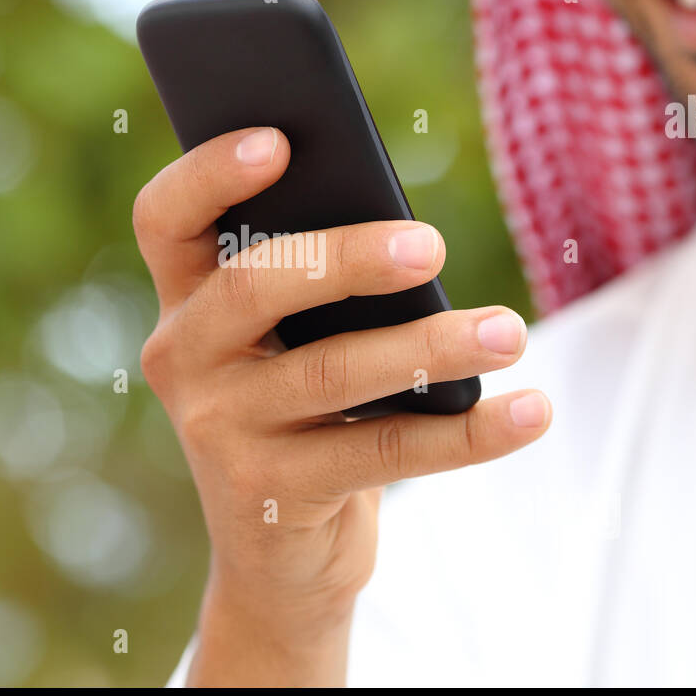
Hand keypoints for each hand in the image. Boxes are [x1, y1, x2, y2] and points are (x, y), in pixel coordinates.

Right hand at [133, 126, 550, 685]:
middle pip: (253, 286)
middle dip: (346, 258)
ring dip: (430, 347)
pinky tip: (529, 411)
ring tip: (509, 331)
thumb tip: (410, 237)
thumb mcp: (290, 344)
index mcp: (185, 301)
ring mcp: (220, 430)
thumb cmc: (301, 414)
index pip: (166, 220)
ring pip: (331, 373)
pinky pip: (379, 454)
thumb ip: (316, 286)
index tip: (280, 141)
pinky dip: (466, 434)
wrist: (278, 554)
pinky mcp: (271, 494)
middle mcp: (184, 359)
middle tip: (430, 246)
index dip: (209, 174)